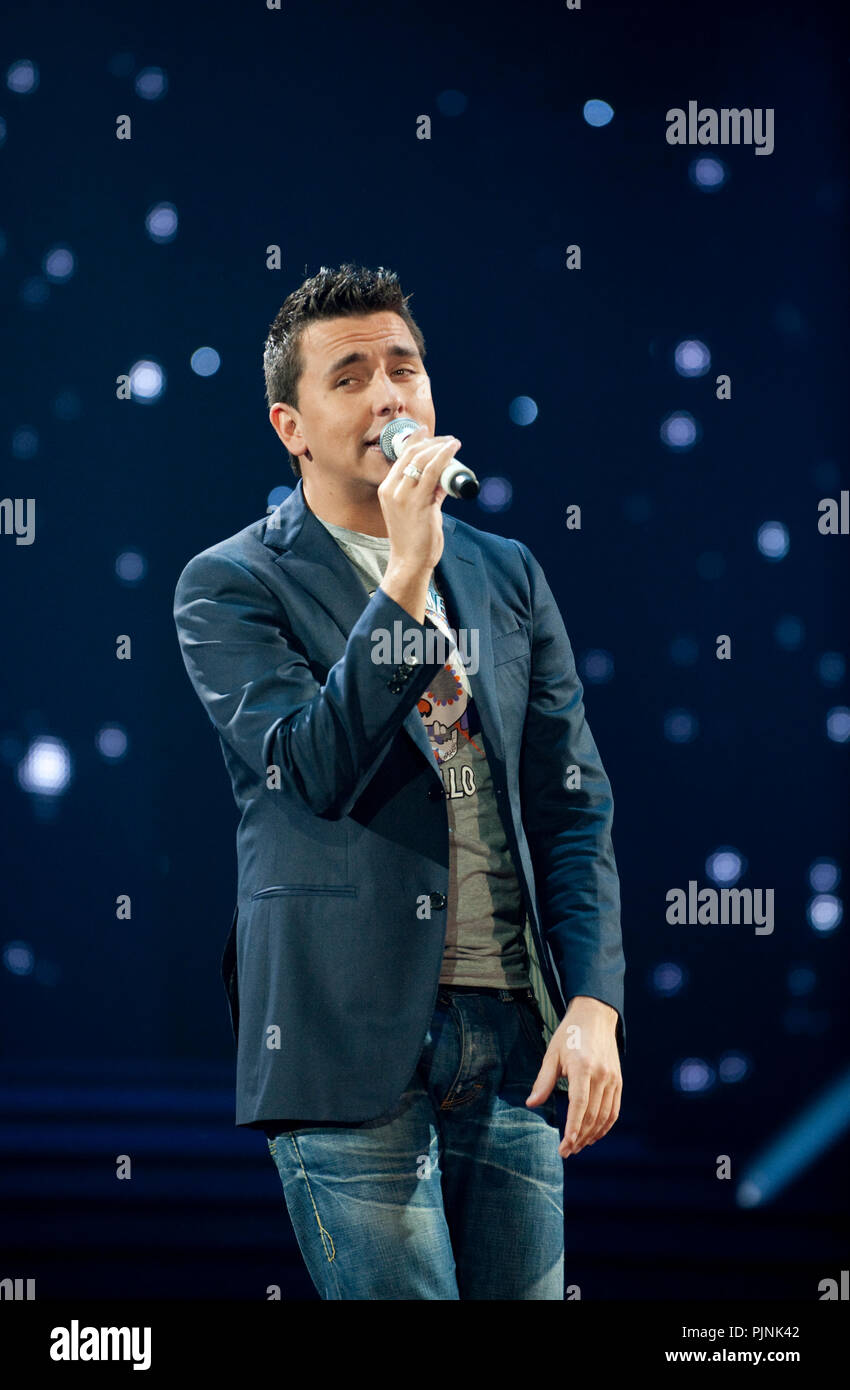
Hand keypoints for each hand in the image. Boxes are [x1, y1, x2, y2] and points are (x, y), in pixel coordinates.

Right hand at [377, 425, 460, 575]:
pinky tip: (453, 450)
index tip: (430, 434)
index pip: (401, 456)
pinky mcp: (417, 502)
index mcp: (387, 489)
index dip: (416, 441)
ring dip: (440, 448)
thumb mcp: (418, 509)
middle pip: (411, 454)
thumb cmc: (414, 539)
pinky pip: (431, 472)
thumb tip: (443, 477)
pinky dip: (444, 457)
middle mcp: (391, 489)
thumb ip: (429, 492)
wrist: (410, 562)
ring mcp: (403, 495)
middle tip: (448, 440)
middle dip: (431, 442)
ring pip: (421, 460)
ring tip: (454, 443)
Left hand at [525, 996, 621, 1157]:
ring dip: (592, 1135)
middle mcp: (601, 1075)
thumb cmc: (569, 1034)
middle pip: (592, 1115)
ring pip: (604, 1116)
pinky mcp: (618, 1081)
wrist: (595, 1016)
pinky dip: (605, 1126)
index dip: (573, 1128)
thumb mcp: (552, 1054)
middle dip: (579, 1137)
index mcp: (582, 1067)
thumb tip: (531, 1104)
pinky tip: (594, 1134)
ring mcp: (612, 1079)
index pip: (579, 1105)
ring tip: (578, 1146)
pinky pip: (614, 1109)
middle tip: (567, 1151)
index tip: (564, 1146)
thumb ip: (543, 1081)